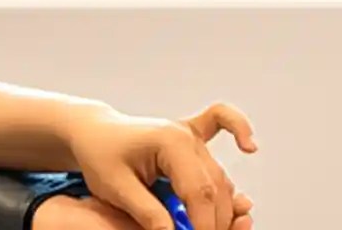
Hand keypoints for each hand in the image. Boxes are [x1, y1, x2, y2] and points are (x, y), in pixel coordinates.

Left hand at [64, 102, 258, 229]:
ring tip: (209, 229)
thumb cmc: (99, 155)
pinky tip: (249, 145)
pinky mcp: (191, 134)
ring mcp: (190, 134)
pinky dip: (237, 128)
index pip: (198, 192)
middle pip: (214, 188)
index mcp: (169, 143)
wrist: (92, 133)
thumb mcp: (115, 188)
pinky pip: (219, 122)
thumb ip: (146, 211)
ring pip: (219, 179)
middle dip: (213, 222)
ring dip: (221, 208)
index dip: (202, 224)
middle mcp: (186, 136)